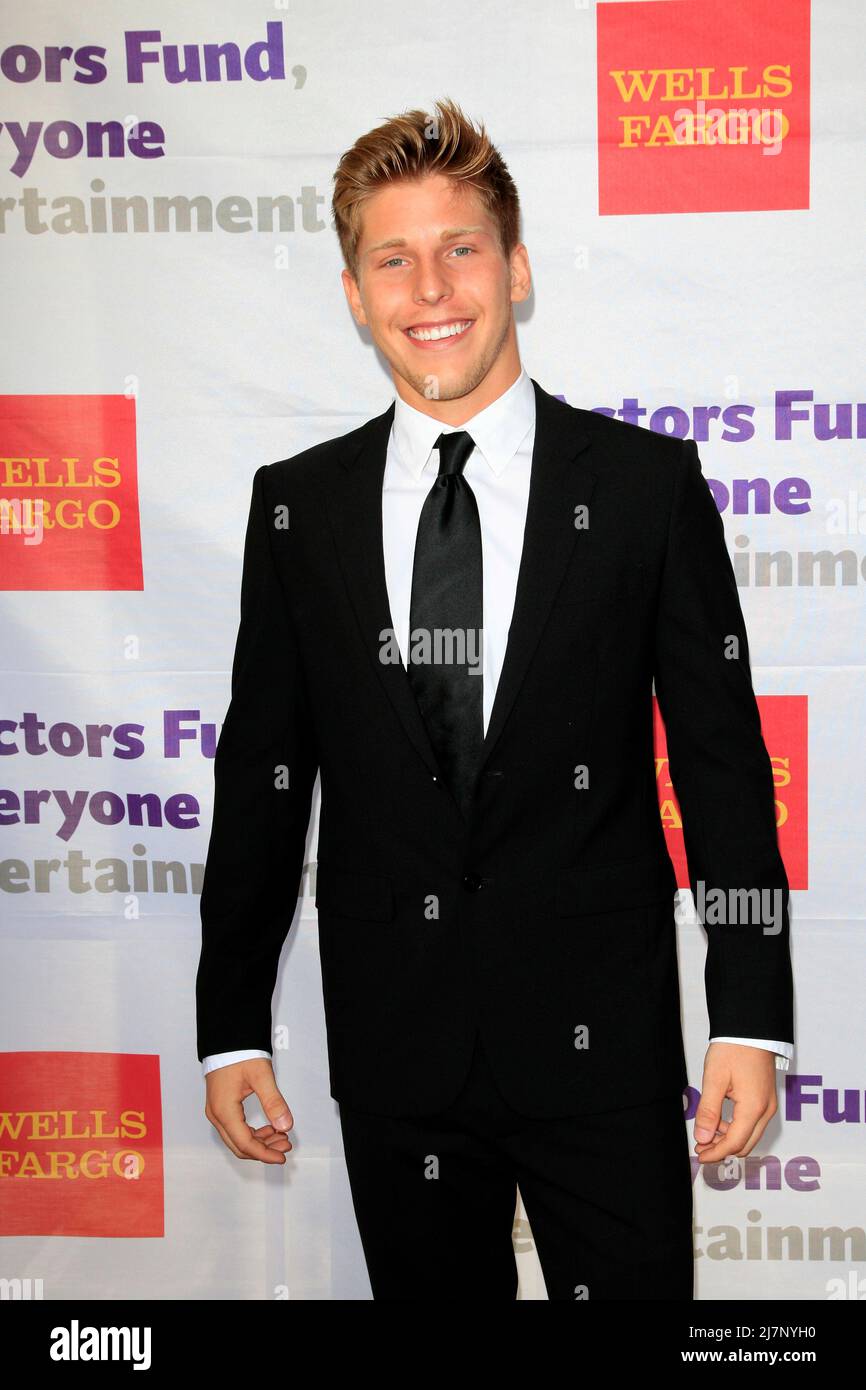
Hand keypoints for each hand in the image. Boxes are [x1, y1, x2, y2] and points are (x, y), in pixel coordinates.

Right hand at [205, 1058, 293, 1163]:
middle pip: (239, 1146)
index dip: (264, 1154)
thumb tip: (285, 1125)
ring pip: (237, 1139)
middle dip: (264, 1150)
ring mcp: (217, 1112)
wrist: (227, 1039)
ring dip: (260, 1142)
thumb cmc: (240, 1053)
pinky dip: (253, 1133)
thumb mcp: (261, 1076)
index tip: (281, 1157)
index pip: (245, 1143)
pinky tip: (269, 1128)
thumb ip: (273, 1102)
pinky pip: (236, 1129)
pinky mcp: (221, 1107)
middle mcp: (217, 1115)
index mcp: (224, 1110)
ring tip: (281, 1137)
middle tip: (285, 1146)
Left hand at [693, 1042, 777, 1163]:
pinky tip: (719, 1121)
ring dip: (729, 1140)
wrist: (751, 1030)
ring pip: (750, 1136)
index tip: (700, 1155)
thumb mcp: (714, 1079)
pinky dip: (736, 1129)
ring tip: (706, 1133)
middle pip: (745, 1145)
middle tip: (701, 1146)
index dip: (716, 1153)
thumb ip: (708, 1111)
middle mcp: (766, 1111)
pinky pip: (753, 1124)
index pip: (735, 1143)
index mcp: (753, 1107)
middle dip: (722, 1150)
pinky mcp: (766, 1100)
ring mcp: (768, 1106)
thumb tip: (702, 1137)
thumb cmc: (734, 1049)